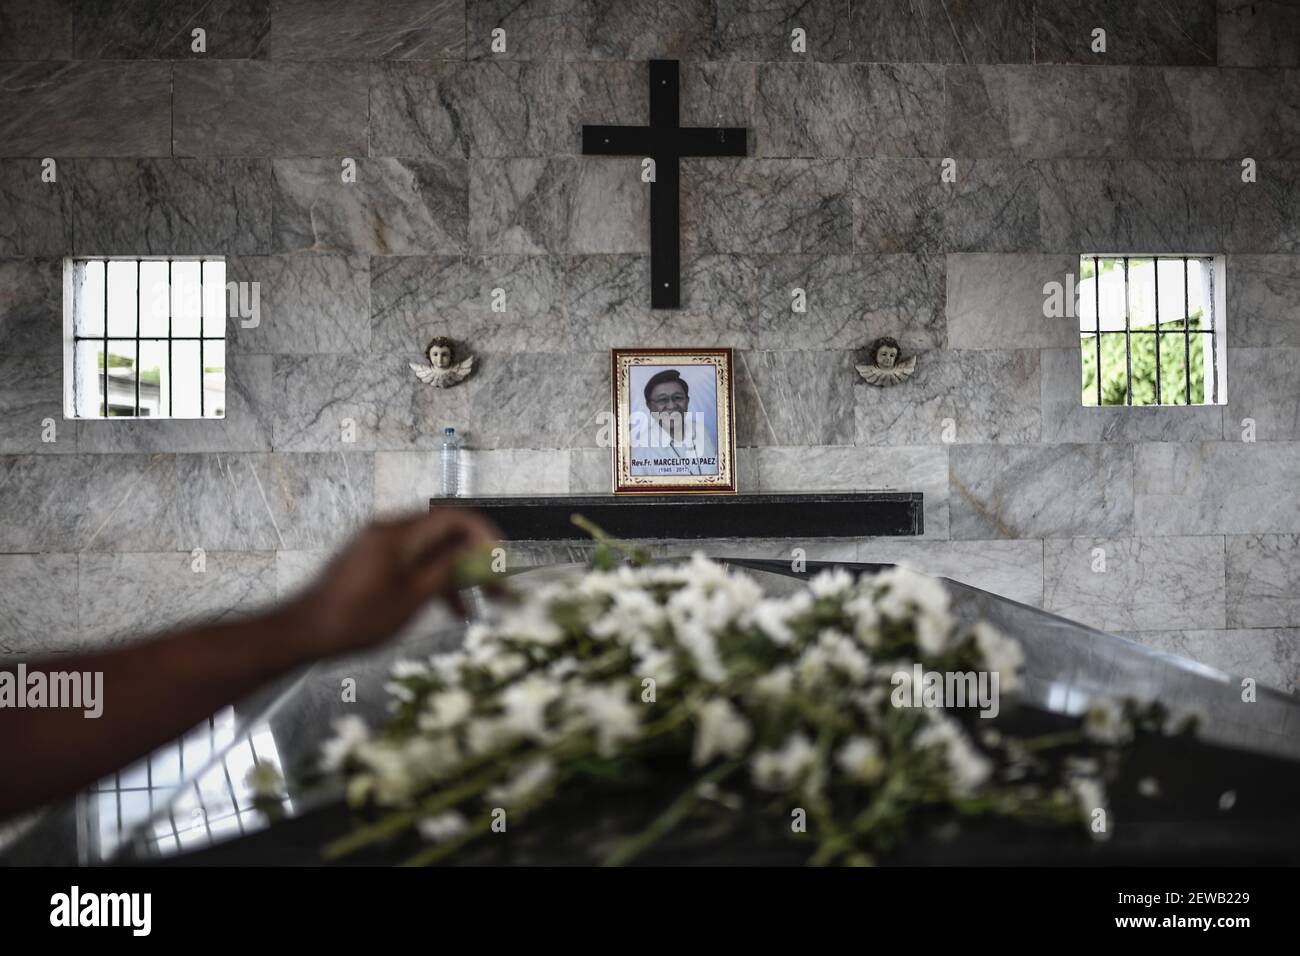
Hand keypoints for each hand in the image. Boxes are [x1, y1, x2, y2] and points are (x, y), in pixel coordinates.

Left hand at [280, 508, 503, 659]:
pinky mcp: (374, 560)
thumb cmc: (354, 619)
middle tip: (498, 587)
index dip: (486, 535)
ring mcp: (380, 545)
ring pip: (433, 551)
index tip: (504, 558)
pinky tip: (449, 608)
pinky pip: (415, 561)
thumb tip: (480, 553)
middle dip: (476, 560)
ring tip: (477, 605)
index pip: (454, 517)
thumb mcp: (412, 598)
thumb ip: (448, 570)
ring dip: (458, 574)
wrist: (305, 632)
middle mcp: (389, 531)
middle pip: (446, 534)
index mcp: (398, 534)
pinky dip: (435, 579)